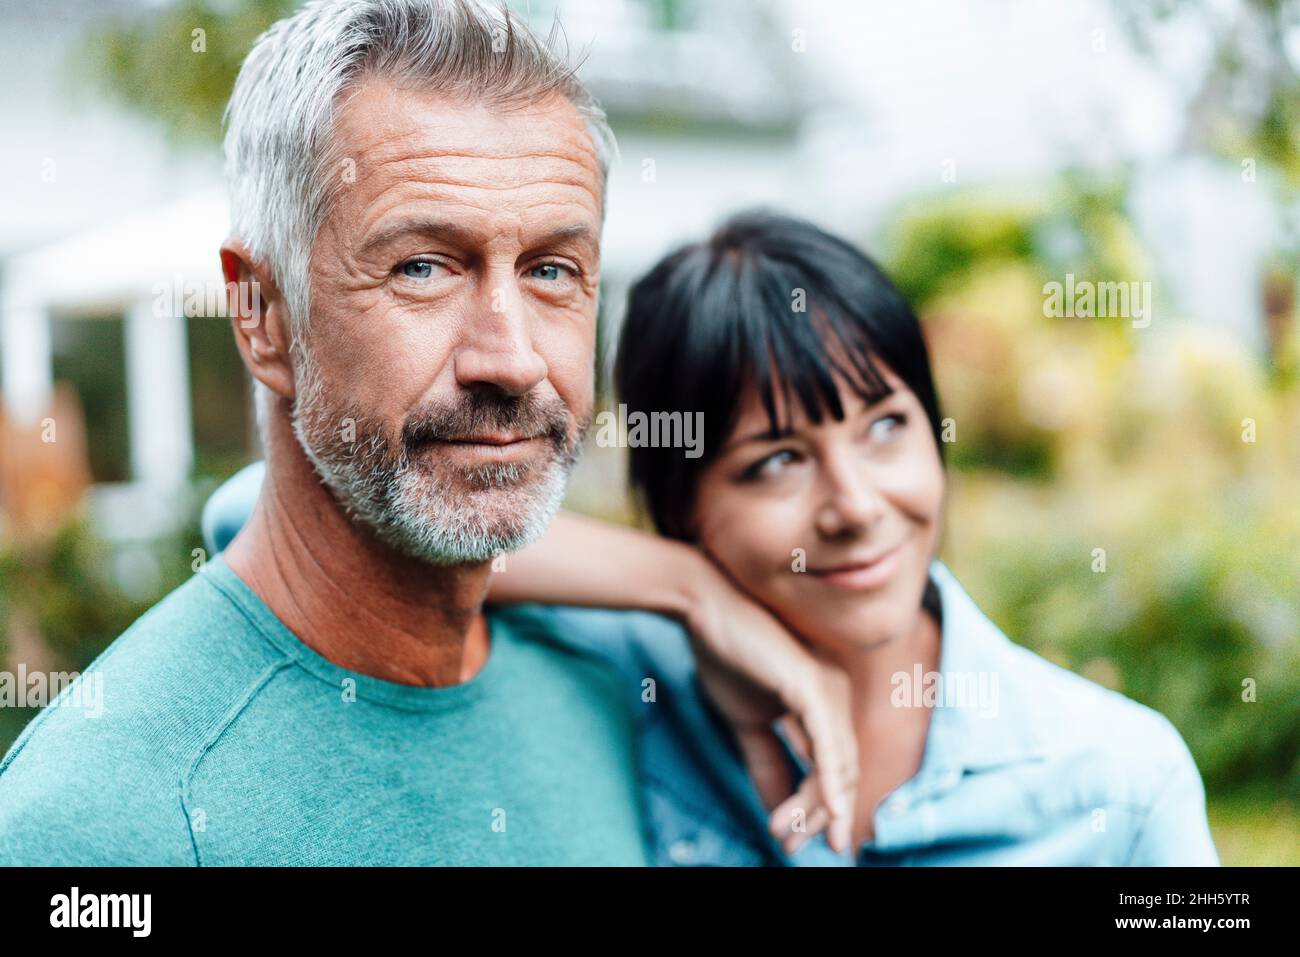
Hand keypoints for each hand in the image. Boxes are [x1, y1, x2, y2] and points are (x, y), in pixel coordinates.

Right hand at [681, 554, 856, 854]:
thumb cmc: (725, 653)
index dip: (816, 806)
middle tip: (791, 846)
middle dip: (820, 814)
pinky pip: (828, 745)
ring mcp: (830, 689)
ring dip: (817, 807)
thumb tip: (774, 809)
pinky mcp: (813, 686)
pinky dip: (826, 782)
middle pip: (842, 771)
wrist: (702, 606)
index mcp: (824, 701)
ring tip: (789, 836)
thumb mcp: (745, 721)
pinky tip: (821, 811)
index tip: (788, 839)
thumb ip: (765, 763)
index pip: (832, 765)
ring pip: (839, 764)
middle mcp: (837, 695)